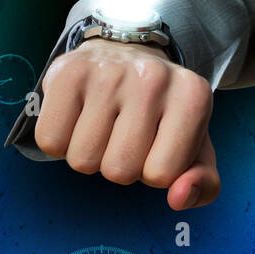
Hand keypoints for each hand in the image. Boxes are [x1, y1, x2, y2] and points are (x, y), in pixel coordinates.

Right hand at [34, 38, 219, 209]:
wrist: (127, 55)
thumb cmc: (162, 115)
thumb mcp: (194, 148)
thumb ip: (203, 184)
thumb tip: (179, 198)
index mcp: (194, 97)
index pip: (162, 175)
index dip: (153, 171)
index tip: (156, 144)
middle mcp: (155, 78)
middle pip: (119, 171)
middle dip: (120, 165)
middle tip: (125, 134)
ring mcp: (110, 72)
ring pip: (83, 160)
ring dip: (90, 155)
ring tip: (104, 124)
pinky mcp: (68, 71)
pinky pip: (50, 141)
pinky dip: (61, 141)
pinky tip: (79, 116)